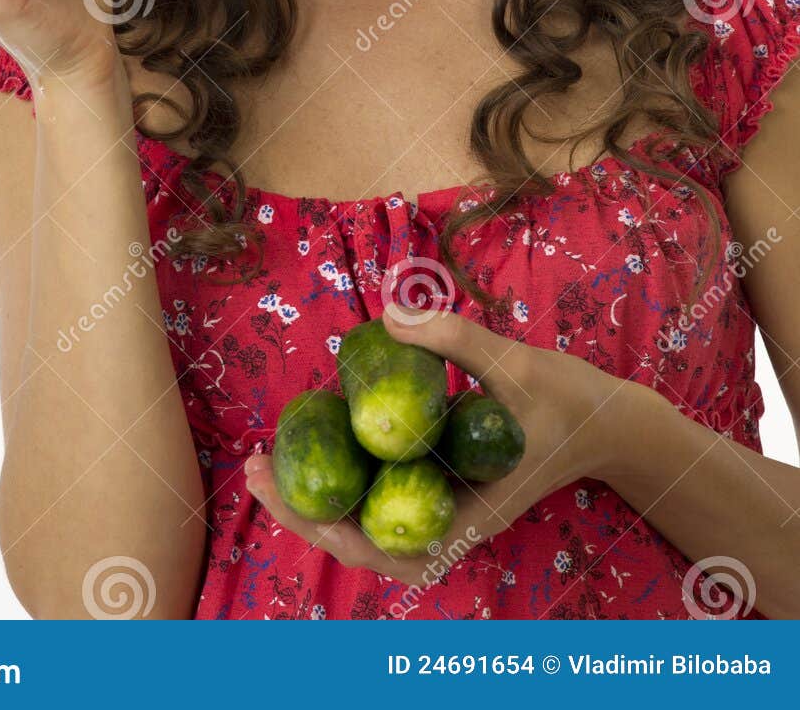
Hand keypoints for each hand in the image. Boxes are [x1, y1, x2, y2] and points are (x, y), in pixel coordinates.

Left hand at [244, 300, 623, 586]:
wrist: (613, 421)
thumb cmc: (571, 400)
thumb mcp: (516, 363)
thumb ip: (455, 340)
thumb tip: (392, 316)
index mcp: (472, 514)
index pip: (387, 548)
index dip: (330, 529)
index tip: (286, 496)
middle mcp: (453, 520)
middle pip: (364, 541)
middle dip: (304, 512)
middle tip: (252, 469)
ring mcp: (448, 504)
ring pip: (370, 521)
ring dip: (319, 497)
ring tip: (268, 461)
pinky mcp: (446, 482)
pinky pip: (386, 492)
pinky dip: (349, 475)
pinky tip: (321, 438)